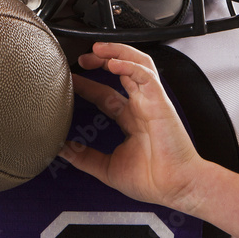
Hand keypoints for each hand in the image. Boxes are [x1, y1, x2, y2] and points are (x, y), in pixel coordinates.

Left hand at [61, 42, 205, 209]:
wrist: (177, 188)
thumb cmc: (153, 180)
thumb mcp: (108, 168)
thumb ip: (84, 157)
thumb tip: (61, 150)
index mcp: (131, 120)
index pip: (106, 94)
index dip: (88, 85)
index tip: (71, 81)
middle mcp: (141, 107)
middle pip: (121, 72)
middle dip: (102, 60)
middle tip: (82, 58)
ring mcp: (151, 103)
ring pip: (137, 64)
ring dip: (117, 52)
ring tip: (97, 49)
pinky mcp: (160, 103)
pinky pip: (145, 76)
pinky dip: (129, 66)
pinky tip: (113, 63)